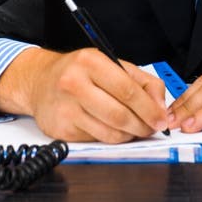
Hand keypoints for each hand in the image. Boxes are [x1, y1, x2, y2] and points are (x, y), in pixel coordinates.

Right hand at [0, 47, 168, 142]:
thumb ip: (142, 82)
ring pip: (110, 132)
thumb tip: (160, 106)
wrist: (41, 82)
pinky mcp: (61, 130)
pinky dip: (111, 138)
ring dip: (129, 135)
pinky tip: (113, 129)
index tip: (161, 118)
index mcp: (91, 61)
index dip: (149, 108)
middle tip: (152, 128)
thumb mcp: (112, 65)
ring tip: (135, 129)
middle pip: (120, 114)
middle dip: (142, 125)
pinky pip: (96, 140)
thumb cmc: (81, 72)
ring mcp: (66, 107)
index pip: (128, 90)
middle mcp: (75, 83)